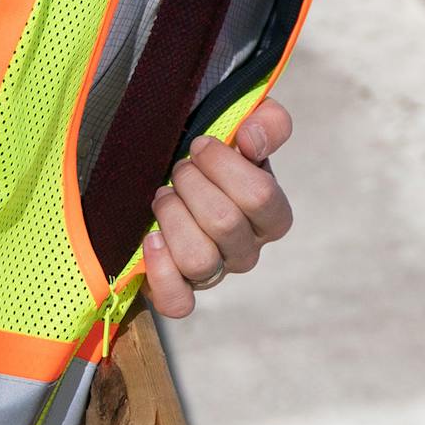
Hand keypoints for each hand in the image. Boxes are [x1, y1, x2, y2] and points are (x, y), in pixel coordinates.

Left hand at [140, 97, 294, 318]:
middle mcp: (248, 250)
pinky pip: (178, 301)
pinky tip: (151, 239)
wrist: (176, 177)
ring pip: (199, 259)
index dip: (223, 165)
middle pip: (224, 224)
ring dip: (172, 218)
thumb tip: (251, 141)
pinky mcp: (181, 292)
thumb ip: (268, 124)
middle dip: (191, 185)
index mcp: (273, 216)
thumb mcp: (249, 128)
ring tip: (163, 196)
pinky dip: (161, 270)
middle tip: (179, 168)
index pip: (260, 196)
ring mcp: (215, 274)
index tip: (200, 143)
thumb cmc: (215, 157)